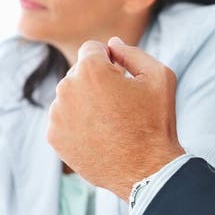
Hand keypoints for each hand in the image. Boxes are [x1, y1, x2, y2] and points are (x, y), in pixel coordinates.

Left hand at [48, 38, 184, 199]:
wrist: (147, 171)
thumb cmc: (156, 123)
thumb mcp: (160, 77)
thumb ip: (133, 53)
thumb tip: (112, 44)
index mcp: (91, 69)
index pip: (92, 49)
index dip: (111, 60)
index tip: (123, 79)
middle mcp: (67, 88)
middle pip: (79, 72)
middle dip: (97, 81)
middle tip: (121, 106)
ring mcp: (57, 114)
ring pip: (70, 96)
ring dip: (87, 102)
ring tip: (111, 123)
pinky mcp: (54, 136)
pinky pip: (64, 119)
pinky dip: (79, 124)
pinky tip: (100, 136)